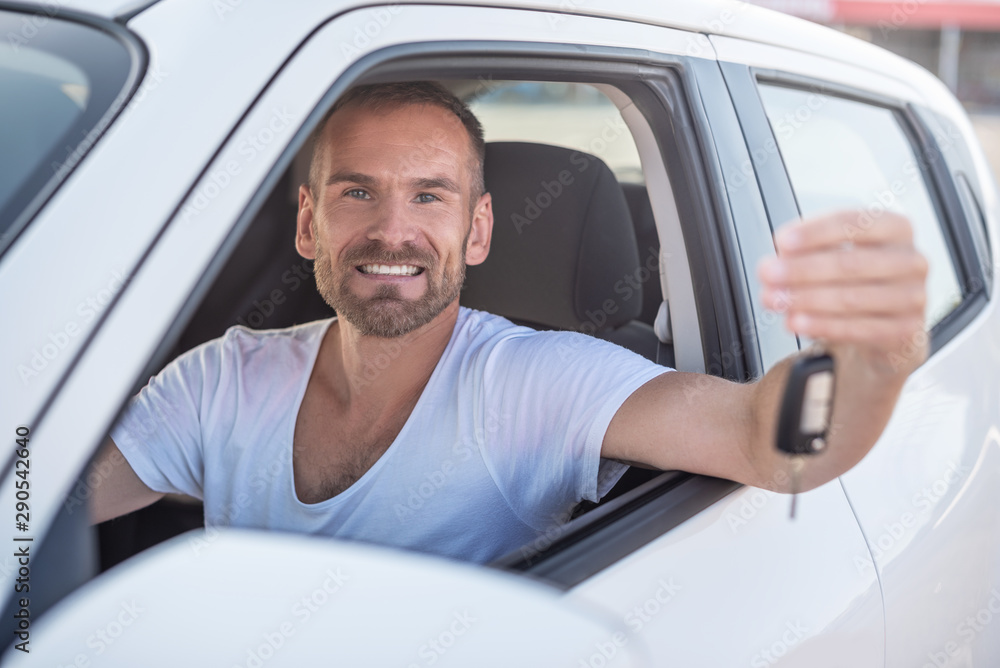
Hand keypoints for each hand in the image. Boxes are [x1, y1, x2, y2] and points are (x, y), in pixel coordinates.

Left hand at [758, 210, 929, 374]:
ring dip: (805, 299)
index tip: (782, 242)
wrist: (889, 324)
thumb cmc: (858, 280)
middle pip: (849, 263)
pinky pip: (859, 329)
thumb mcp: (838, 253)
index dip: (814, 233)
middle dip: (801, 270)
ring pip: (851, 298)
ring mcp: (914, 296)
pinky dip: (822, 325)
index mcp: (895, 228)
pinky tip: (796, 321)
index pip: (853, 223)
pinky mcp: (907, 330)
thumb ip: (811, 250)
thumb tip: (780, 256)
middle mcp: (910, 259)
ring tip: (775, 300)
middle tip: (767, 274)